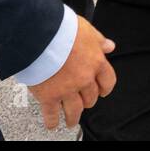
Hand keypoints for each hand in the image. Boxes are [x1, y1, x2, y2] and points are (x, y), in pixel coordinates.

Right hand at [27, 15, 116, 129]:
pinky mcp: (49, 96)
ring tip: (71, 120)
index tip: (102, 91)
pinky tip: (52, 123)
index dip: (105, 88)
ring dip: (73, 117)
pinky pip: (52, 114)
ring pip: (75, 110)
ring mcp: (67, 89)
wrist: (40, 33)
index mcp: (95, 61)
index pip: (108, 81)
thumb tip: (109, 46)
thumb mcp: (85, 28)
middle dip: (87, 100)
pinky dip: (52, 121)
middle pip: (91, 97)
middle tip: (82, 101)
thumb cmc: (61, 27)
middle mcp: (84, 78)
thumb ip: (98, 39)